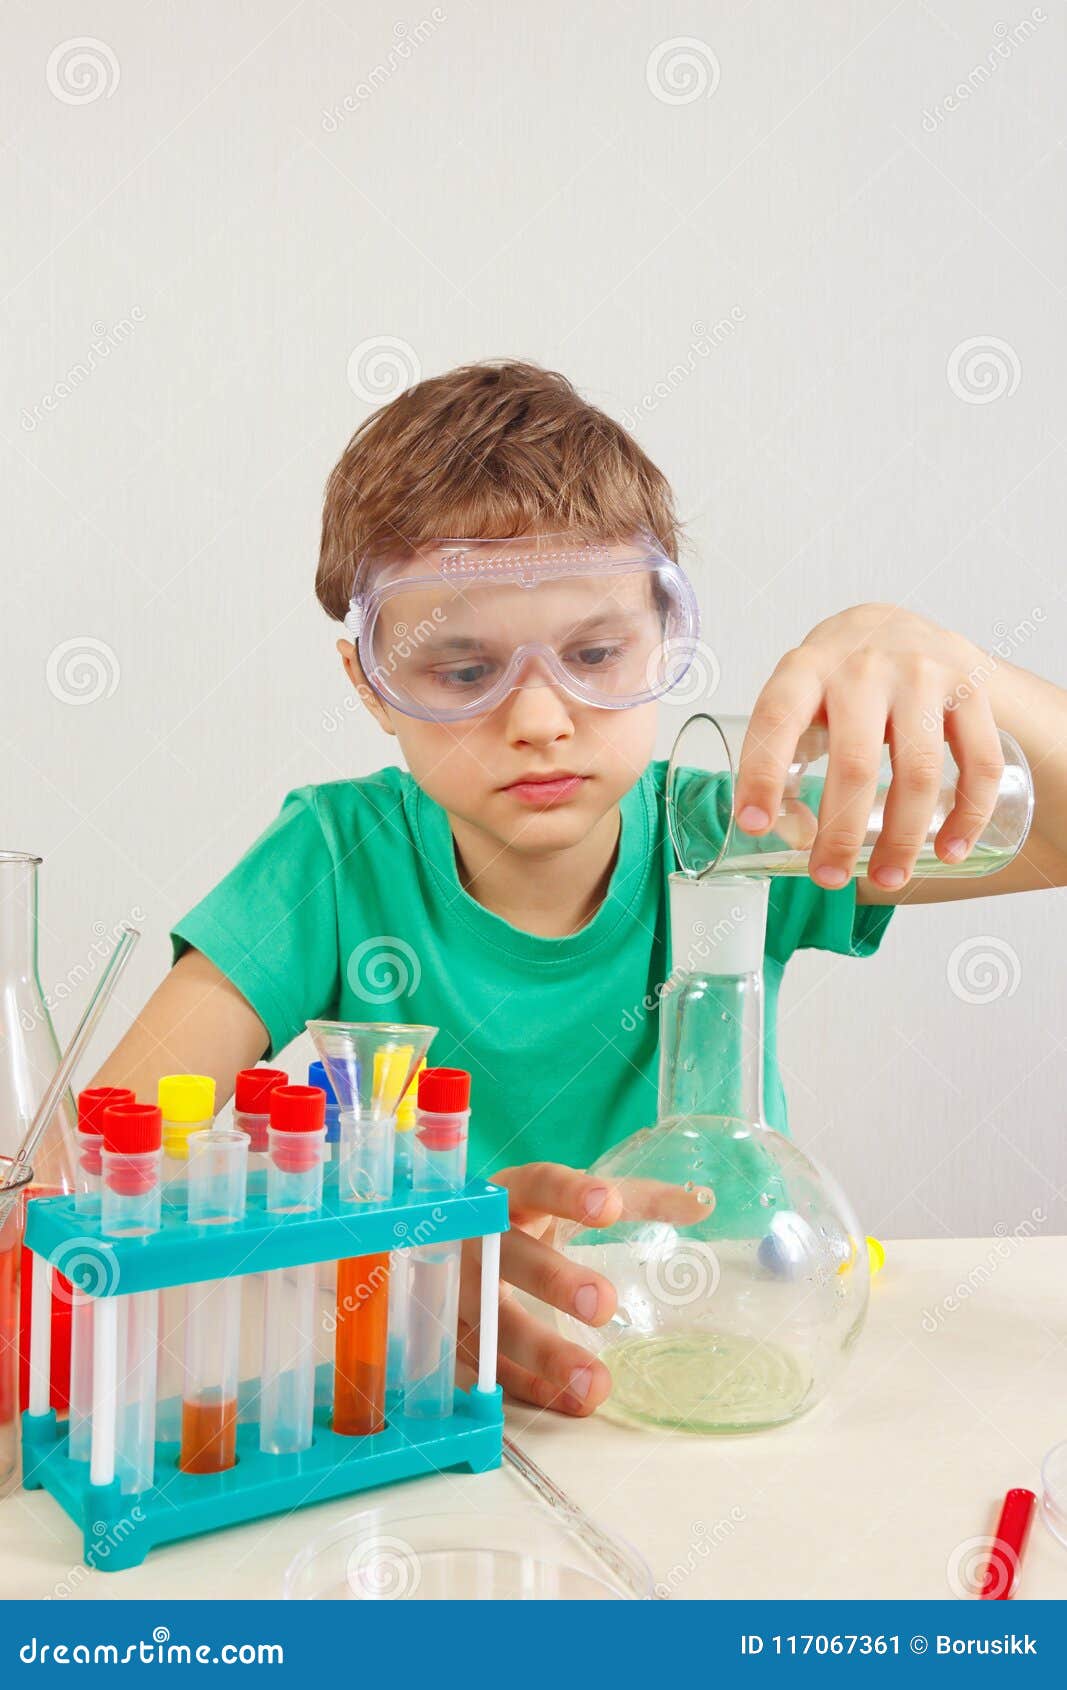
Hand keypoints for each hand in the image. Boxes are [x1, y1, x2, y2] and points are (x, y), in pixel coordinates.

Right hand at [457, 1161, 711, 1415]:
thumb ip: (634, 1199)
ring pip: (492, 1323)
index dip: (569, 1194)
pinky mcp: (450, 1334)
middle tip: (604, 1304)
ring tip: (596, 1383)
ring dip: (542, 1355)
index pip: (537, 1184)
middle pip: (510, 1257)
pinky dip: (524, 1386)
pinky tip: (566, 1404)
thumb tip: (701, 1204)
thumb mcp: (570, 1201)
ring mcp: (455, 1289)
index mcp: (510, 1193)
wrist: (450, 1241)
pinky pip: (481, 1367)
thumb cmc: (524, 1217)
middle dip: (553, 1281)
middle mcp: (475, 1238)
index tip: (610, 1205)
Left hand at [734, 604, 1004, 890]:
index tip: (755, 826)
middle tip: (828, 878)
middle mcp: (865, 666)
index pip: (777, 719)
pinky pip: (978, 763)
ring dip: (903, 838)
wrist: (903, 627)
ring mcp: (924, 673)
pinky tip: (949, 850)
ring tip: (888, 878)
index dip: (762, 775)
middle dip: (841, 834)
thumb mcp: (800, 699)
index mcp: (807, 667)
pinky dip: (968, 815)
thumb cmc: (839, 679)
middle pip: (855, 762)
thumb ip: (786, 757)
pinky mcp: (972, 689)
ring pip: (919, 772)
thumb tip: (790, 835)